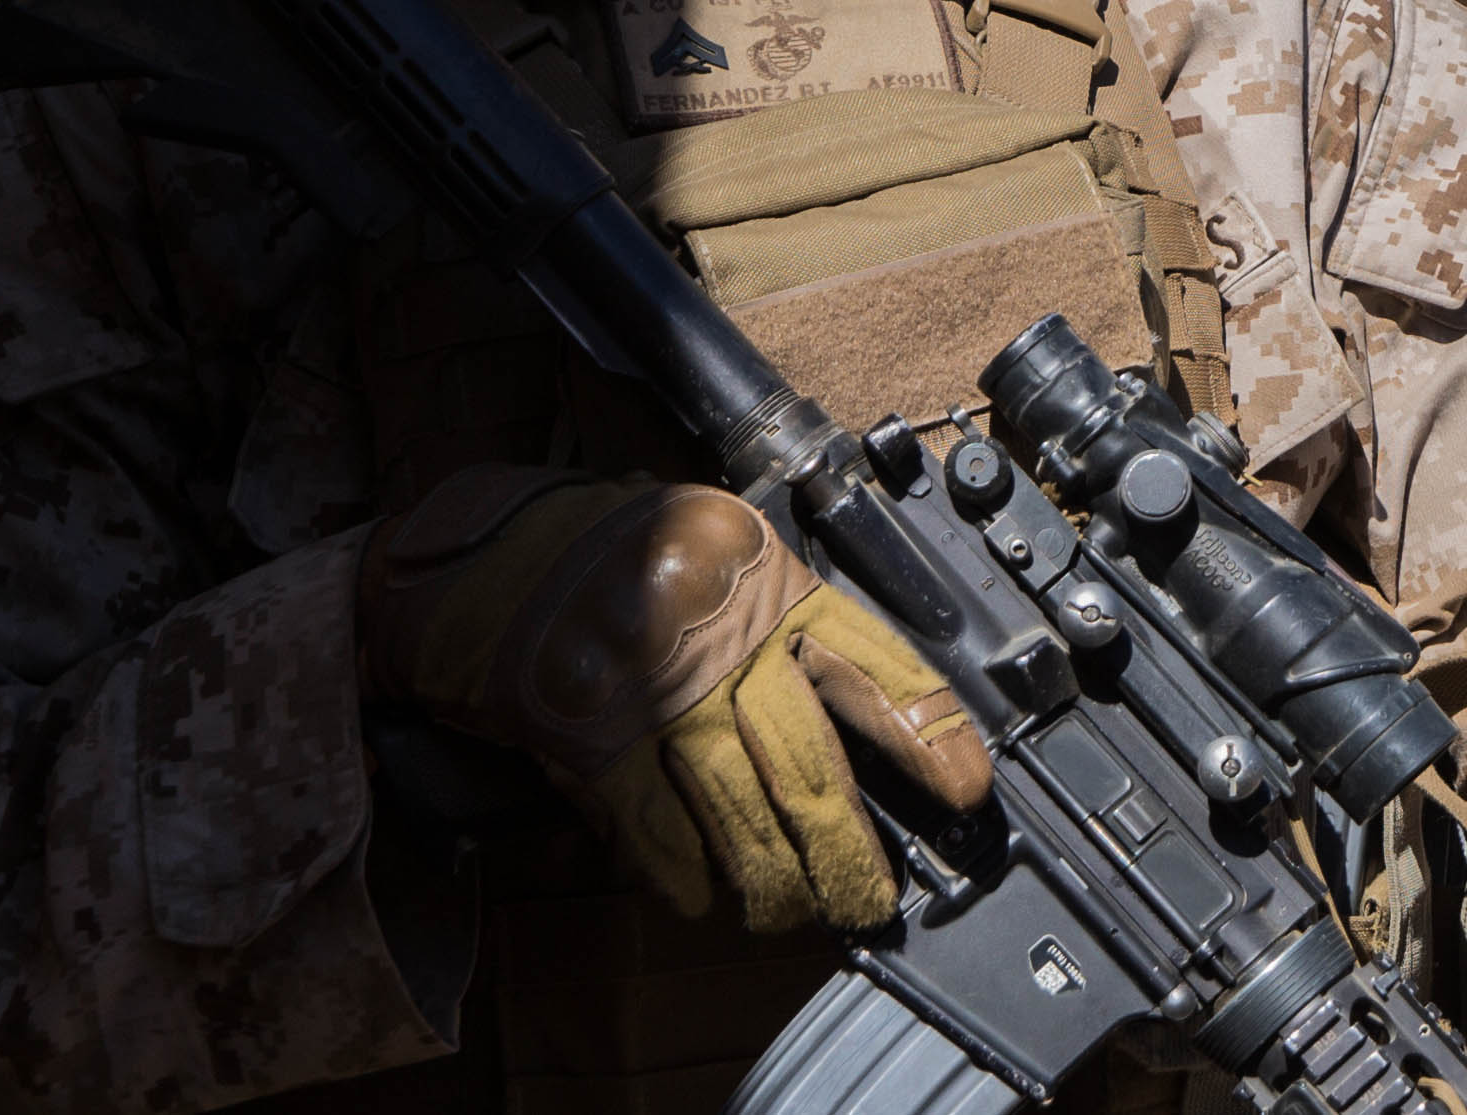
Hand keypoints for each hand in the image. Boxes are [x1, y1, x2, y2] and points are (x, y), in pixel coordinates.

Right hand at [360, 466, 992, 930]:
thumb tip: (859, 739)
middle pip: (810, 763)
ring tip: (787, 914)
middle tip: (869, 901)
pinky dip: (679, 868)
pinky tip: (698, 896)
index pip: (874, 666)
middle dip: (847, 849)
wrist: (498, 551)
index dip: (926, 732)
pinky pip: (652, 820)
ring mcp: (657, 687)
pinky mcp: (589, 731)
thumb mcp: (728, 562)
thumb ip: (787, 632)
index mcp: (774, 588)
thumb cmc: (626, 557)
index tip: (968, 790)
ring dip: (771, 877)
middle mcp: (726, 638)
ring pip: (741, 806)